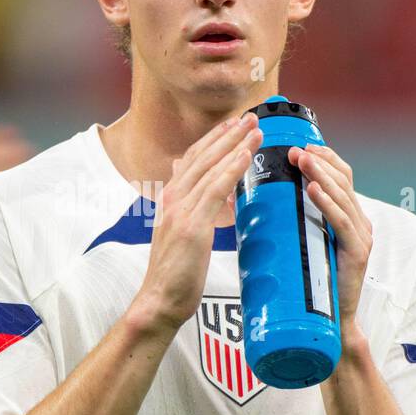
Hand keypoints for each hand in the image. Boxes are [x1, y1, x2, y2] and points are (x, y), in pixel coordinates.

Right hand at [128, 113, 261, 333]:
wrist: (160, 299)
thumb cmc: (175, 271)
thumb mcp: (180, 232)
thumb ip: (191, 207)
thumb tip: (206, 189)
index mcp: (170, 198)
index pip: (194, 158)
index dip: (215, 138)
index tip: (235, 124)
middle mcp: (172, 197)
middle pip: (203, 156)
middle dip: (228, 134)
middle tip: (251, 116)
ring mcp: (180, 210)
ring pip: (210, 167)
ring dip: (235, 145)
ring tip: (255, 129)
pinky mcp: (191, 225)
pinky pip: (214, 190)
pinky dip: (230, 169)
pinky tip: (245, 155)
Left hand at [288, 143, 372, 328]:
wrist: (329, 323)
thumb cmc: (310, 283)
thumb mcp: (298, 243)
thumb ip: (280, 221)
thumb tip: (239, 199)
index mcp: (347, 216)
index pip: (340, 176)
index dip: (322, 157)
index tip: (299, 145)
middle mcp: (359, 222)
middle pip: (343, 179)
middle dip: (319, 161)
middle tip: (294, 150)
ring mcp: (361, 236)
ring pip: (343, 196)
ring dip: (321, 175)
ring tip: (301, 161)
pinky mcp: (357, 252)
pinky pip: (342, 222)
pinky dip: (328, 204)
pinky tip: (313, 191)